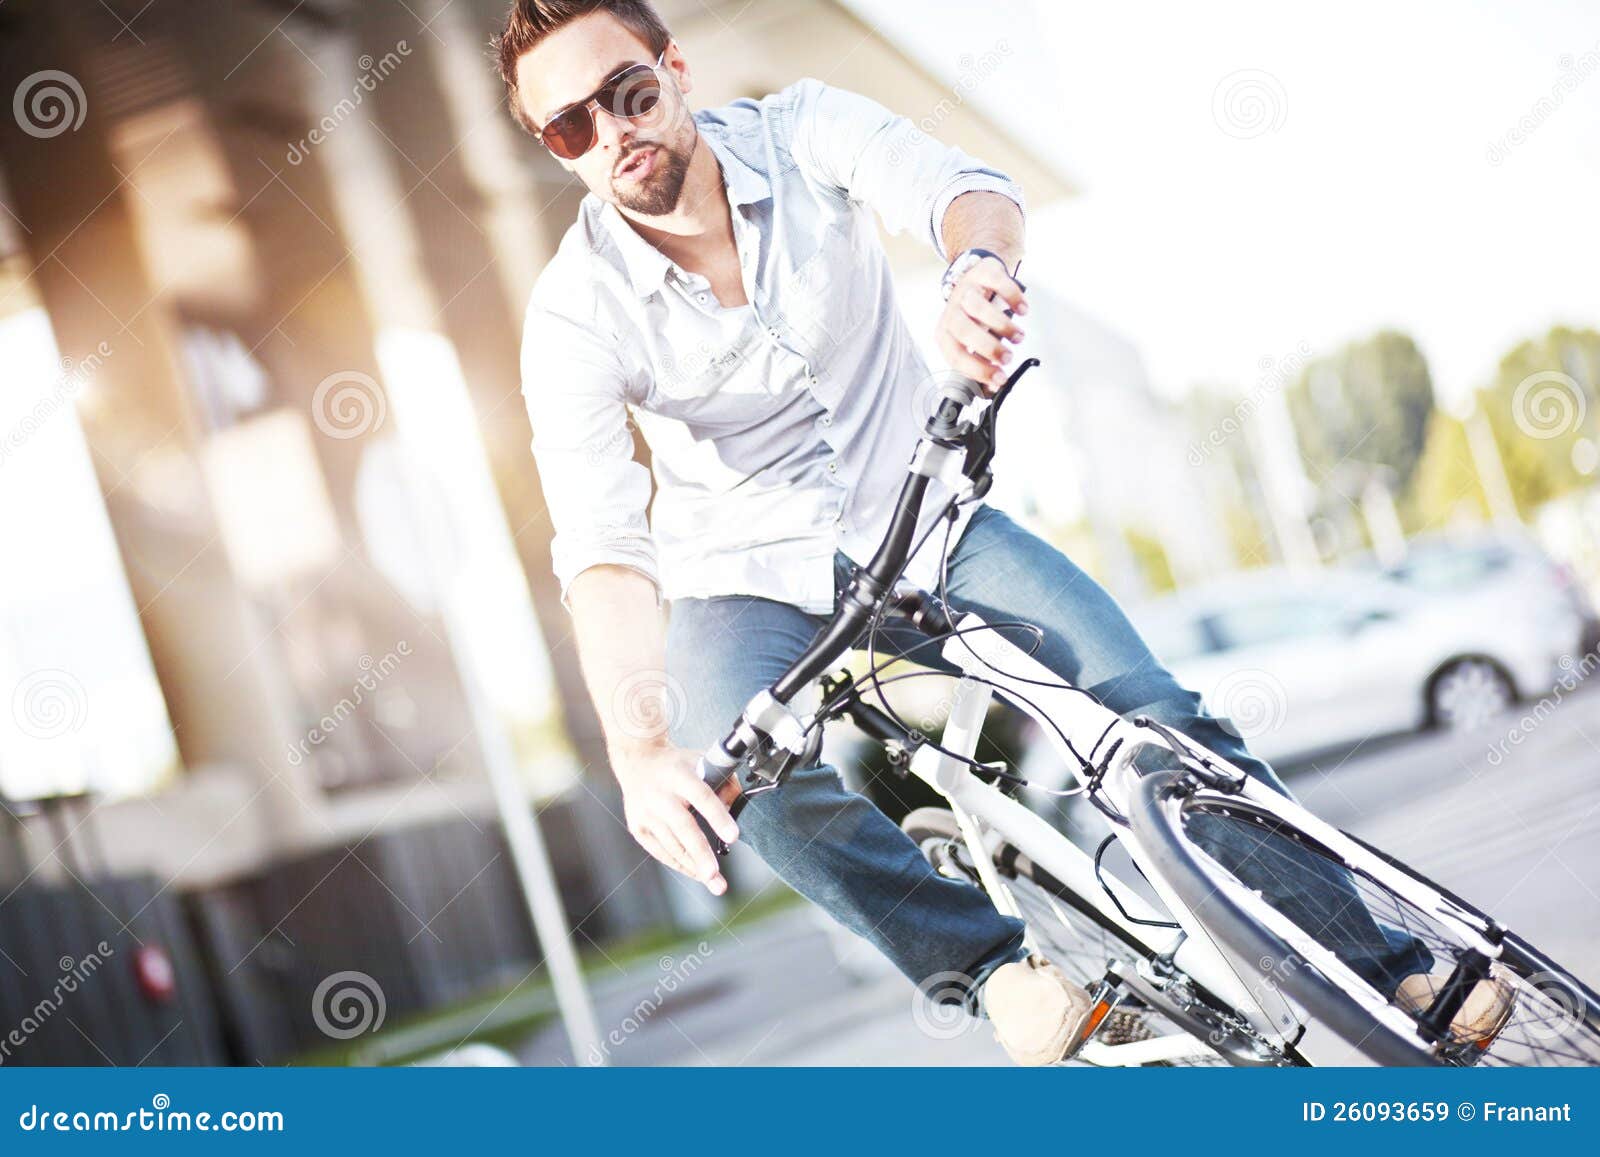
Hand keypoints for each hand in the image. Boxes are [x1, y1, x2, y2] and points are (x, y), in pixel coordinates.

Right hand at [615, 744, 739, 894]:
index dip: (718, 817)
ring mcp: (645, 812)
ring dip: (694, 866)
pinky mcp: (637, 826)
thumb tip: (735, 808)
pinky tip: (696, 873)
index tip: (733, 836)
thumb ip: (724, 782)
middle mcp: (659, 794)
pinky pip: (661, 851)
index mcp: (679, 774)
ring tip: (715, 882)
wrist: (637, 763)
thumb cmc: (676, 765)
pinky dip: (679, 864)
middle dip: (700, 853)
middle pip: (682, 826)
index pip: (702, 796)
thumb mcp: (702, 761)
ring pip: (672, 844)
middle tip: (714, 874)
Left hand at [935, 257, 1027, 394]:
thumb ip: (982, 363)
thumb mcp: (971, 341)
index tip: (999, 378)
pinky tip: (1022, 309)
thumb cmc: (972, 315)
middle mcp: (953, 311)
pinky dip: (1013, 296)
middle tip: (1008, 357)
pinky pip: (997, 282)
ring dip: (1002, 325)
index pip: (956, 355)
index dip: (978, 370)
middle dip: (988, 347)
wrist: (973, 277)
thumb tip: (993, 386)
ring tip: (1018, 337)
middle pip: (964, 330)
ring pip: (978, 307)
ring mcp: (967, 290)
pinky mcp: (983, 272)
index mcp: (946, 333)